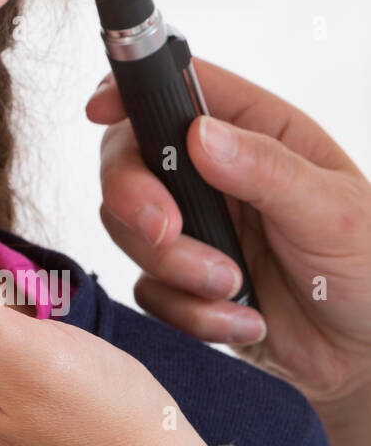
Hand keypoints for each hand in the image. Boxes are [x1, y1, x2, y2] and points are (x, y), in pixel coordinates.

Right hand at [87, 55, 370, 417]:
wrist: (365, 357)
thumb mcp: (334, 211)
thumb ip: (267, 170)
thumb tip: (200, 135)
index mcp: (251, 131)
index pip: (173, 88)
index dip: (128, 92)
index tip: (101, 112)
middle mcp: (210, 172)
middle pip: (127, 160)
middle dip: (135, 199)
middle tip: (164, 231)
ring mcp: (191, 225)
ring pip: (128, 228)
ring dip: (174, 266)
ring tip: (233, 288)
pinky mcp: (179, 280)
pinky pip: (147, 288)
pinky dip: (190, 311)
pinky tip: (244, 320)